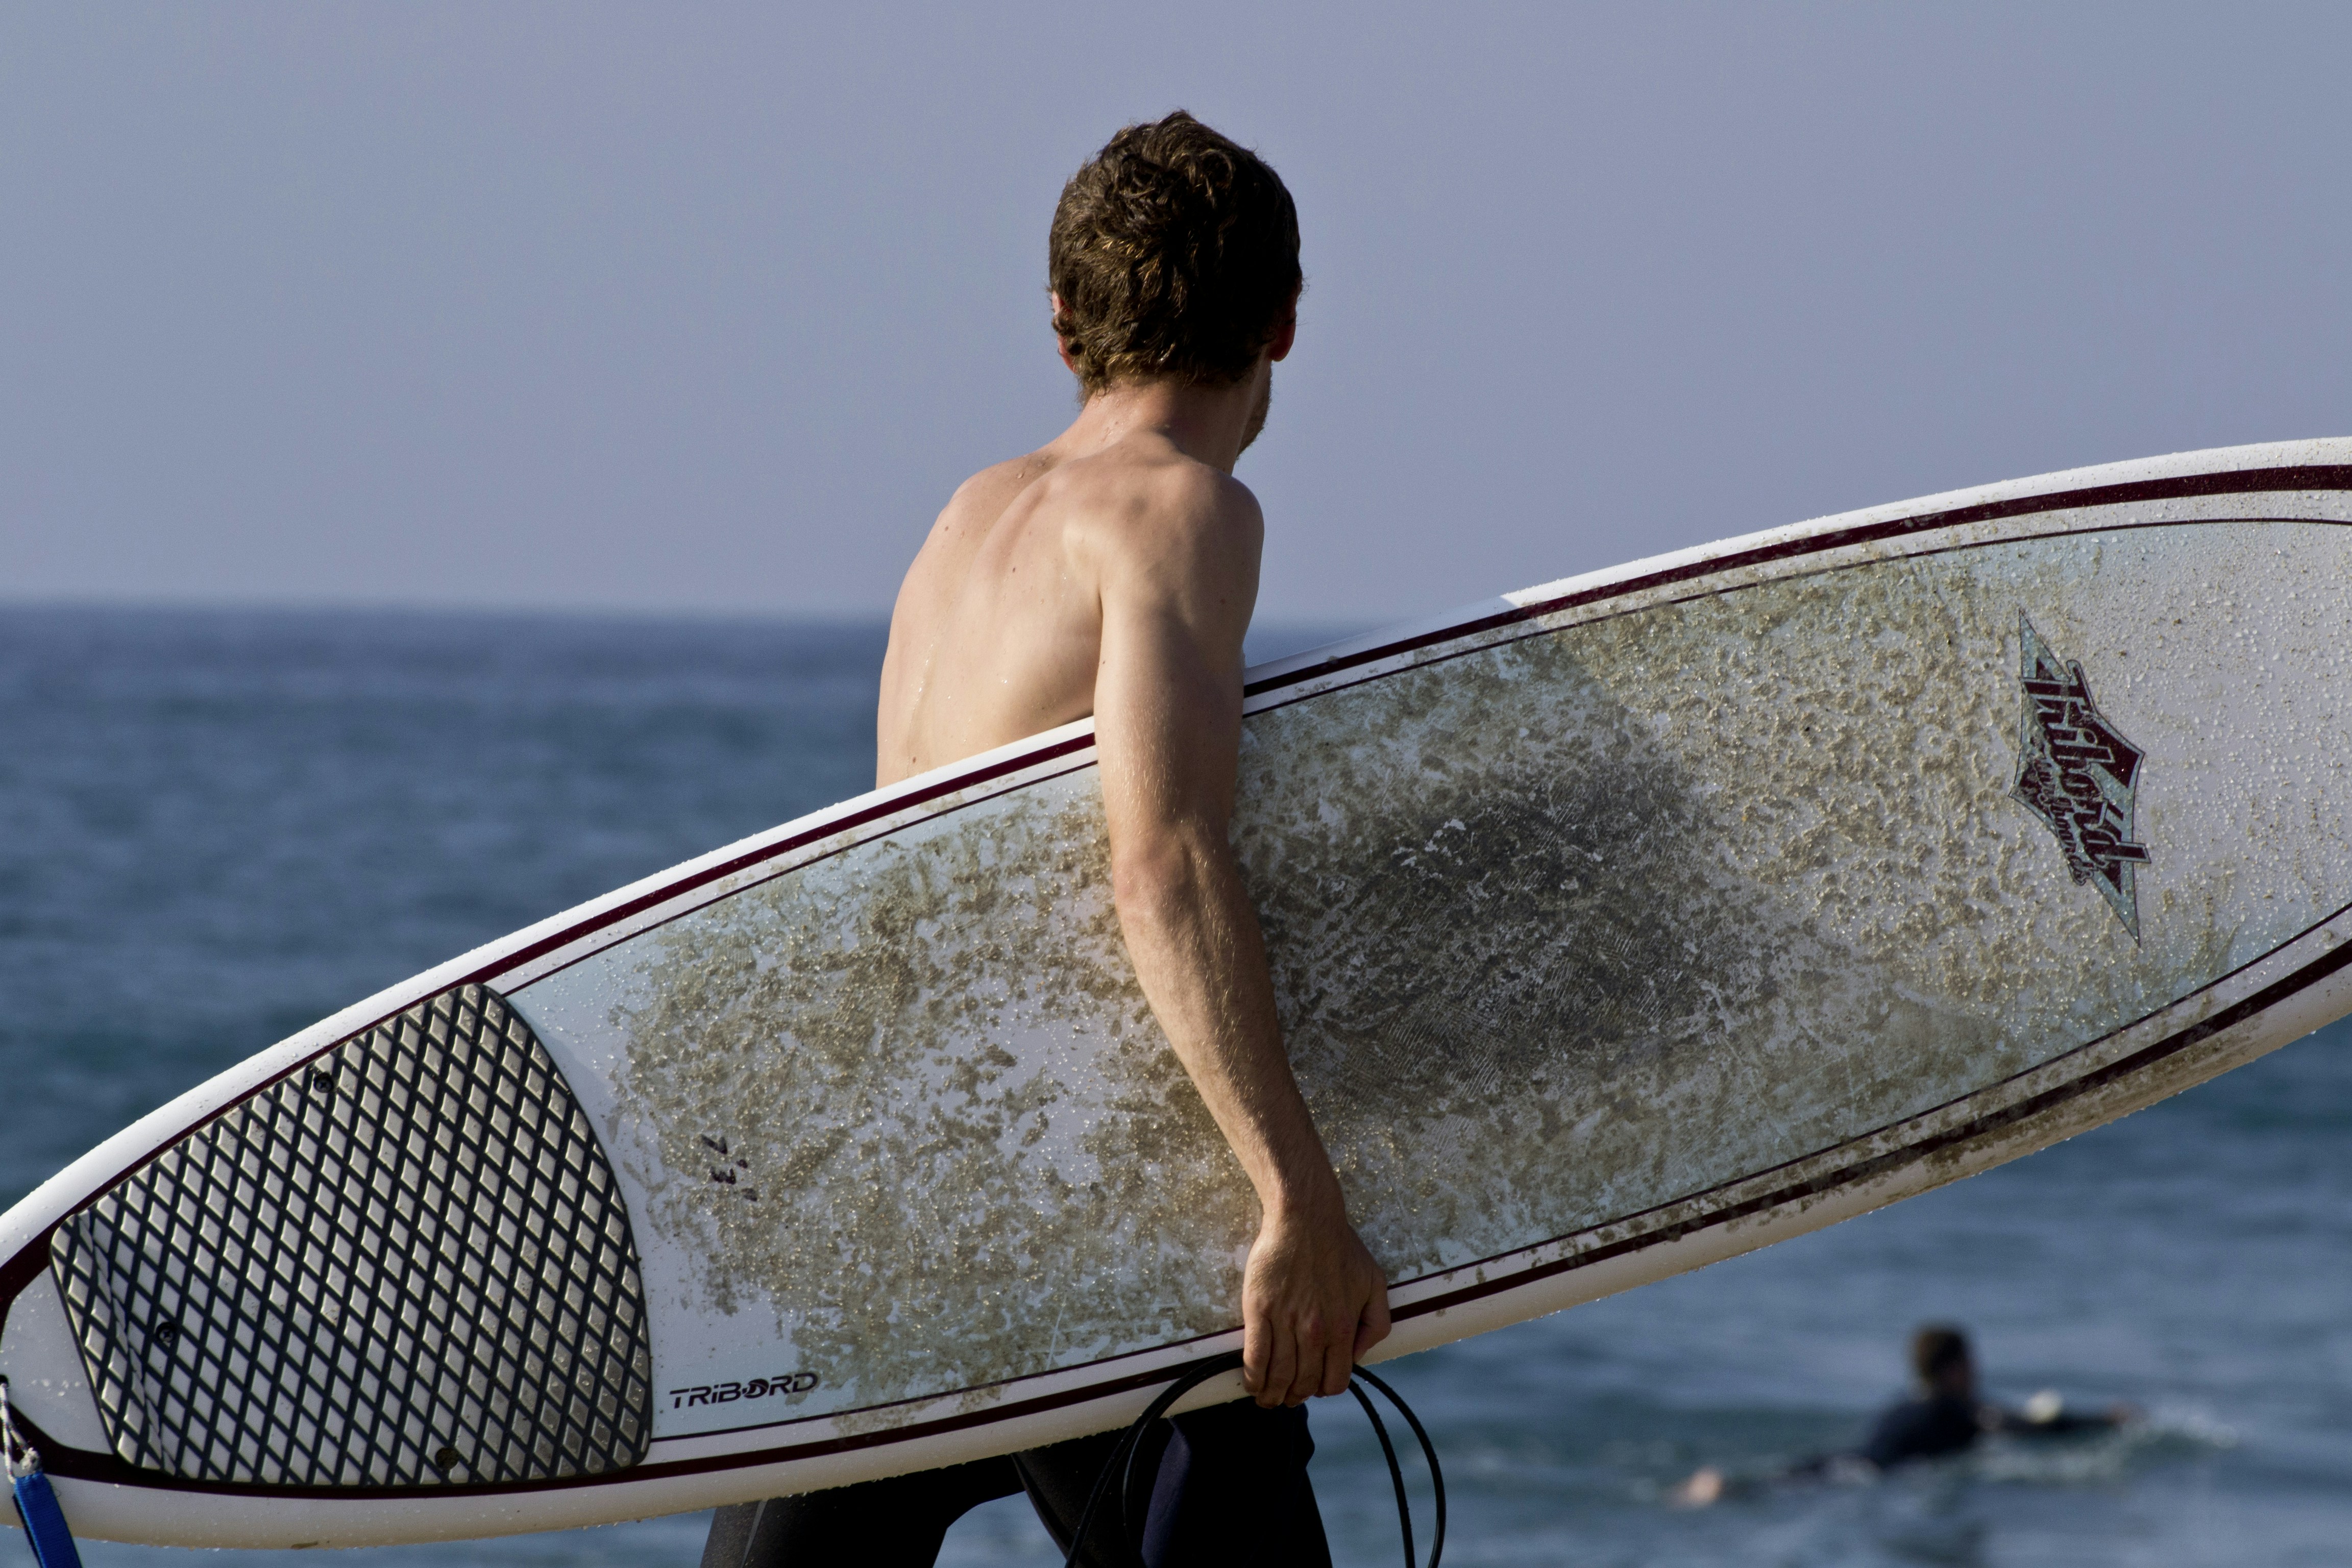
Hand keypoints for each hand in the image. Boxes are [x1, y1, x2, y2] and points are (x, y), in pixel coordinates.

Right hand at [1240, 1196, 1390, 1406]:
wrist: (1306, 1219)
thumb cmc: (1340, 1248)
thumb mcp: (1375, 1283)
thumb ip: (1376, 1323)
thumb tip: (1360, 1355)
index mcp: (1343, 1328)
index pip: (1335, 1381)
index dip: (1324, 1389)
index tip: (1314, 1388)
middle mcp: (1315, 1331)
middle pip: (1303, 1383)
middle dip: (1295, 1397)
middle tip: (1287, 1397)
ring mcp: (1286, 1321)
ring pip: (1278, 1375)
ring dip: (1271, 1394)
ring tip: (1266, 1397)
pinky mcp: (1260, 1310)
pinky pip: (1255, 1355)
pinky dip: (1252, 1376)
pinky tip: (1251, 1381)